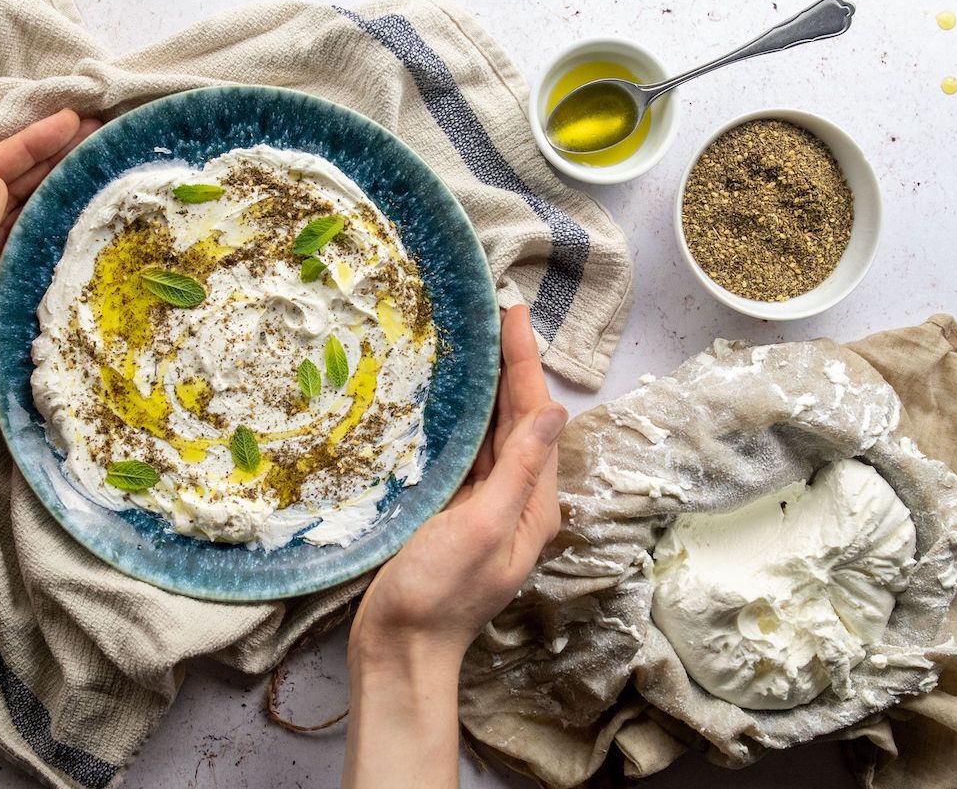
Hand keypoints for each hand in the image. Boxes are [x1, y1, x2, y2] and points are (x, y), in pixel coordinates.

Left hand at [0, 109, 99, 509]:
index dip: (25, 145)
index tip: (70, 122)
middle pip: (2, 194)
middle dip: (46, 161)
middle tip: (97, 137)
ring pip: (18, 227)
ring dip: (53, 197)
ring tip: (97, 174)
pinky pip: (25, 269)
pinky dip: (52, 245)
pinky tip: (80, 235)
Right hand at [342, 305, 565, 788]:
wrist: (401, 648)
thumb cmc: (439, 592)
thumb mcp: (483, 527)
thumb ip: (520, 470)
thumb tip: (556, 411)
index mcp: (533, 502)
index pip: (536, 416)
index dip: (525, 360)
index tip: (513, 309)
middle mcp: (516, 499)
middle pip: (518, 419)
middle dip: (510, 364)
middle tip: (494, 310)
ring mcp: (484, 505)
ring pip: (492, 432)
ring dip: (487, 386)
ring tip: (474, 338)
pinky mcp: (452, 511)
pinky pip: (466, 452)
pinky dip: (462, 418)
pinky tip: (447, 396)